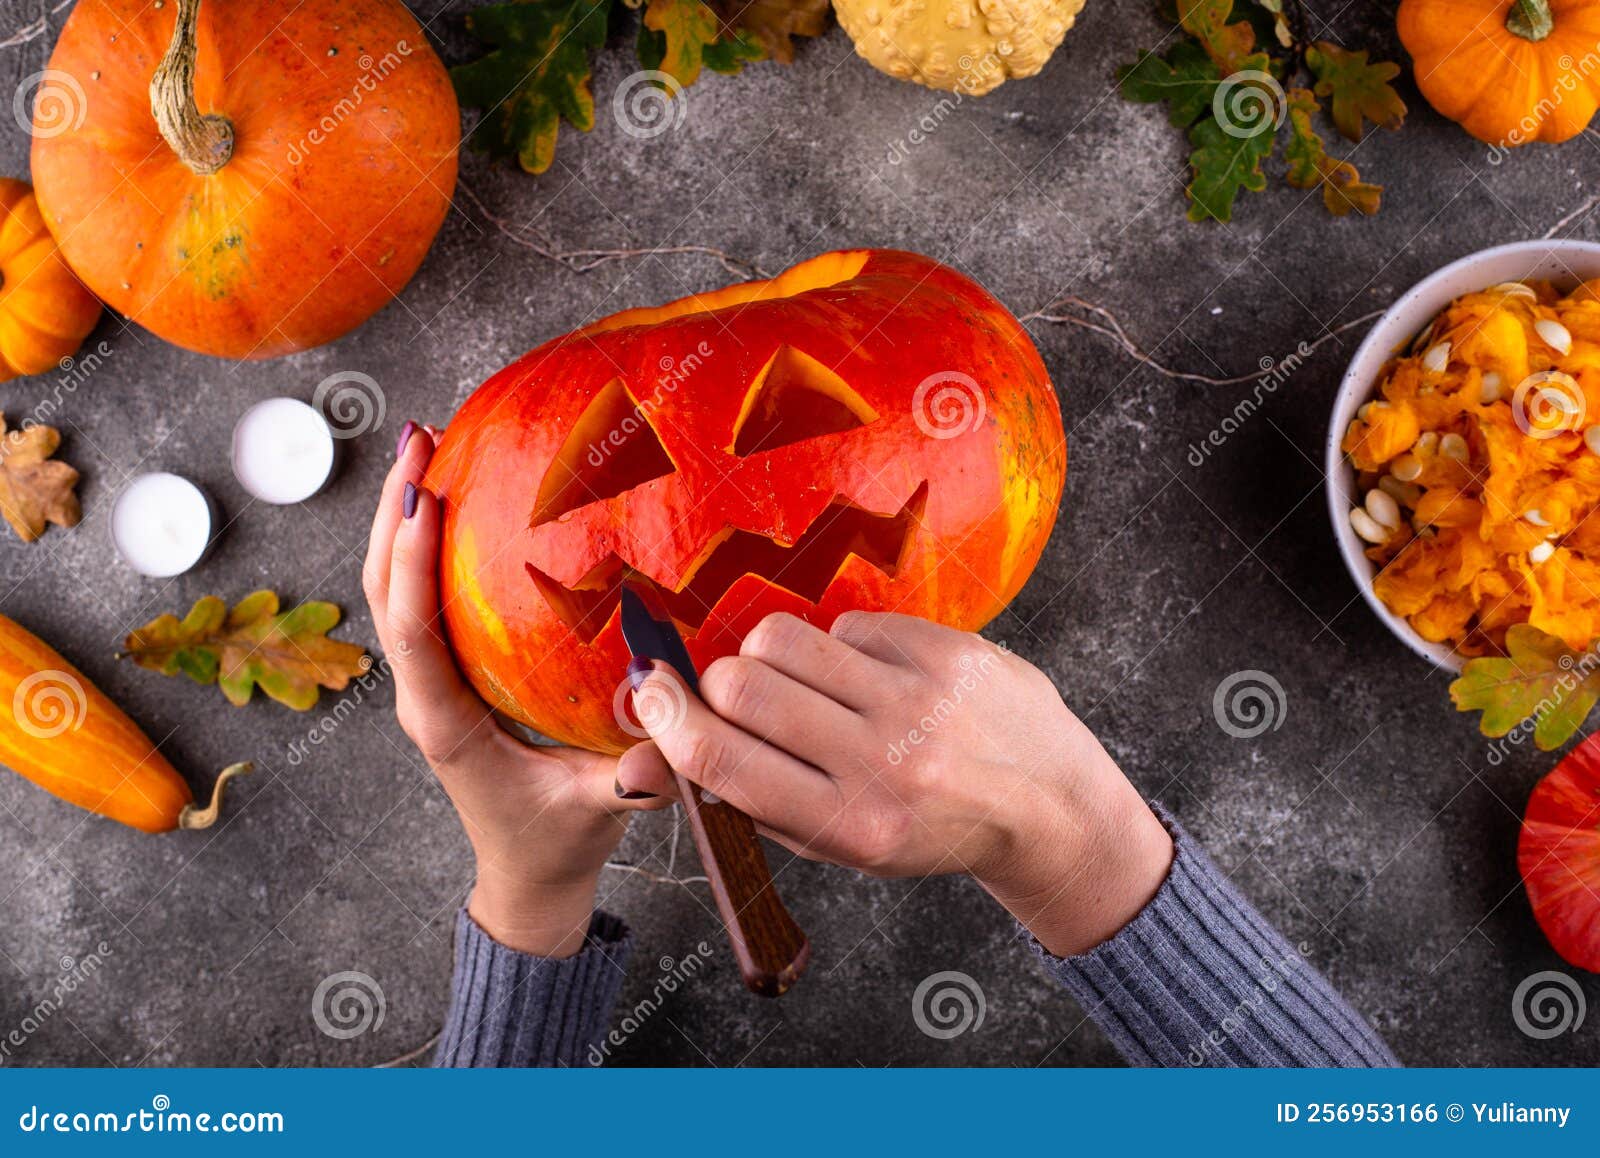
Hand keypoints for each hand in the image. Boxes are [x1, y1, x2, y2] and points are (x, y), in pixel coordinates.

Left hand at [363, 424, 667, 956]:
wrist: (531, 875)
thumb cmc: (559, 843)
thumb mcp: (600, 812)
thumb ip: (632, 781)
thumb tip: (671, 737)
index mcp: (446, 723)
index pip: (413, 633)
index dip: (411, 563)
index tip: (426, 498)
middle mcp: (425, 696)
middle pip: (383, 591)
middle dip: (394, 511)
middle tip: (419, 440)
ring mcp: (431, 684)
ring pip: (393, 589)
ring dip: (401, 517)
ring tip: (426, 447)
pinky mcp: (448, 676)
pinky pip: (424, 599)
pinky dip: (426, 543)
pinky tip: (460, 499)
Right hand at [615, 611, 1172, 955]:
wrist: (1047, 807)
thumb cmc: (928, 830)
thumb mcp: (842, 845)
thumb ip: (756, 801)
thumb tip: (662, 745)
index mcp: (850, 824)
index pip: (722, 758)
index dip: (667, 719)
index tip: (652, 694)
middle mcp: (883, 761)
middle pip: (743, 686)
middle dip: (722, 685)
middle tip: (742, 698)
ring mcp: (919, 699)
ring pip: (785, 639)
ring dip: (772, 656)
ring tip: (804, 682)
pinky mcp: (946, 650)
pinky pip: (848, 624)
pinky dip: (841, 647)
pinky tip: (870, 677)